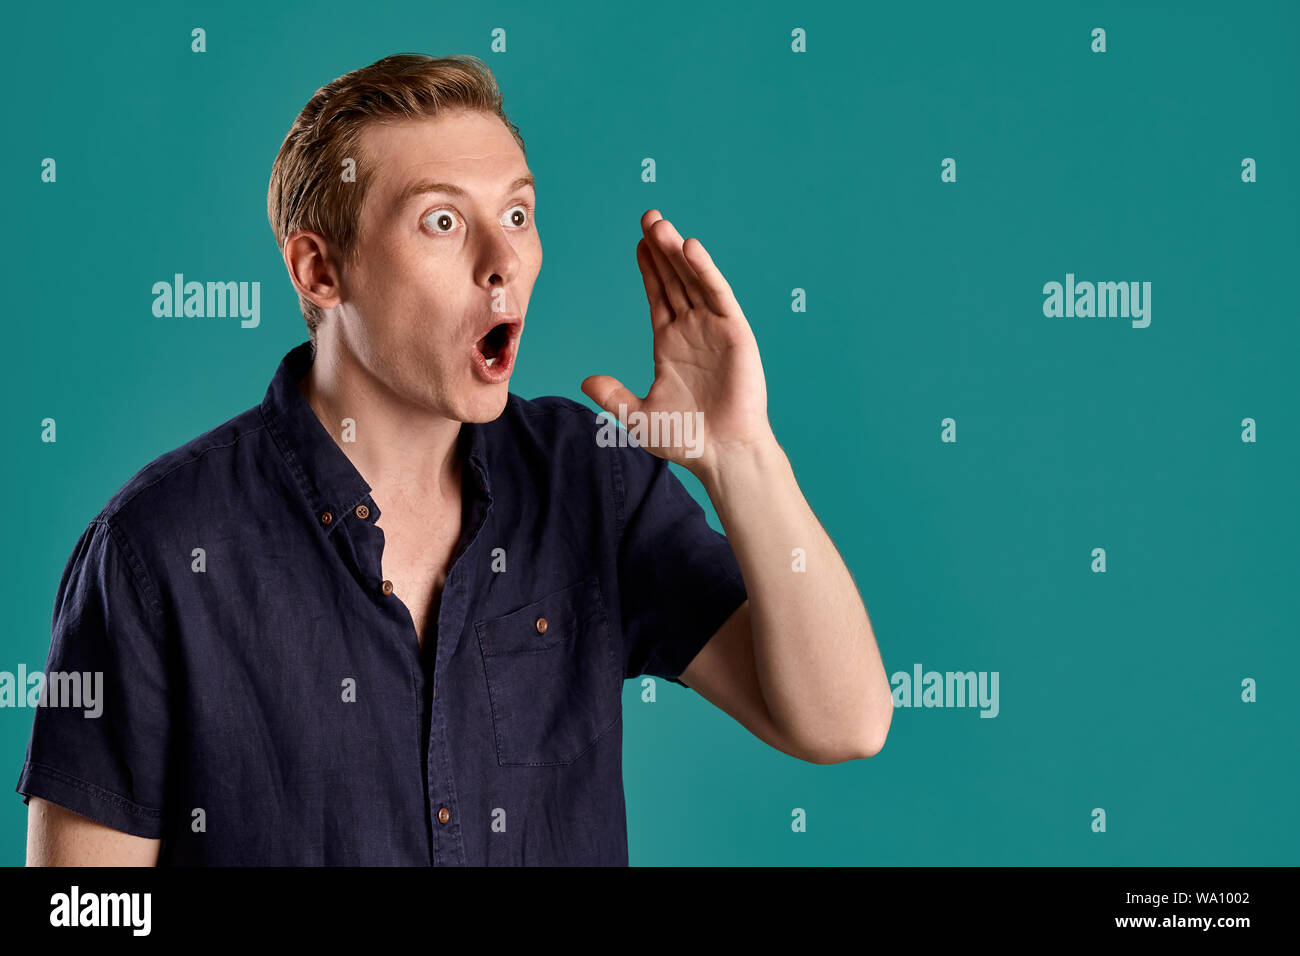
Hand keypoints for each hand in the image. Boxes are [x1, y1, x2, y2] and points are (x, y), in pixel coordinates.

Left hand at [582, 209, 773, 482]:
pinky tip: (690, 248)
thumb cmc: (686, 439)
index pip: (658, 296)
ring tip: (660, 225)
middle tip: (648, 217)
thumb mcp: (639, 417)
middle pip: (675, 280)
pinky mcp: (734, 333)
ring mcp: (714, 330)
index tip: (638, 243)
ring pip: (694, 281)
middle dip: (661, 249)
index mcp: (670, 344)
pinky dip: (705, 271)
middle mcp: (692, 331)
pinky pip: (718, 295)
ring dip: (678, 252)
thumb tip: (585, 380)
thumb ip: (614, 396)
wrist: (721, 454)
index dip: (649, 269)